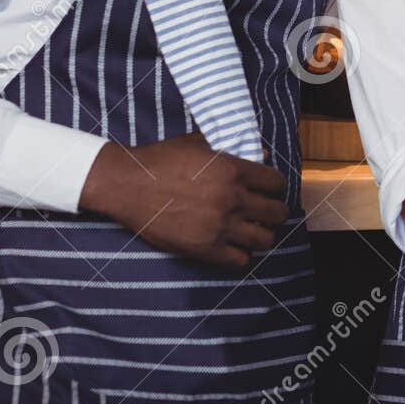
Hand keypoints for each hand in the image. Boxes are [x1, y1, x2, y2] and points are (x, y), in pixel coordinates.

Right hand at [78, 133, 289, 267]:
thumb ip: (232, 148)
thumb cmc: (161, 160)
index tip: (269, 191)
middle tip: (264, 213)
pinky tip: (233, 245)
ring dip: (261, 235)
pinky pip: (240, 260)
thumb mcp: (198, 143)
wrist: (128, 184)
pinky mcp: (203, 248)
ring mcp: (219, 226)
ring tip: (252, 231)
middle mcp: (231, 199)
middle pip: (276, 213)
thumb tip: (261, 155)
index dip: (275, 187)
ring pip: (264, 239)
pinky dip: (241, 254)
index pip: (275, 183)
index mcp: (232, 170)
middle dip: (274, 212)